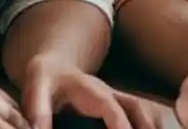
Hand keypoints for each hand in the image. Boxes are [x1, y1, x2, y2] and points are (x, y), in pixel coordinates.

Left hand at [20, 55, 165, 128]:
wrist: (54, 65)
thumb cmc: (45, 78)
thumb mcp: (35, 86)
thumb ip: (38, 108)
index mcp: (89, 89)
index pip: (110, 107)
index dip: (119, 124)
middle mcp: (109, 93)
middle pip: (138, 108)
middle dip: (146, 127)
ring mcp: (118, 100)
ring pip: (145, 112)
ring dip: (152, 127)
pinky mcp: (120, 108)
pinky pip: (144, 116)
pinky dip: (151, 125)